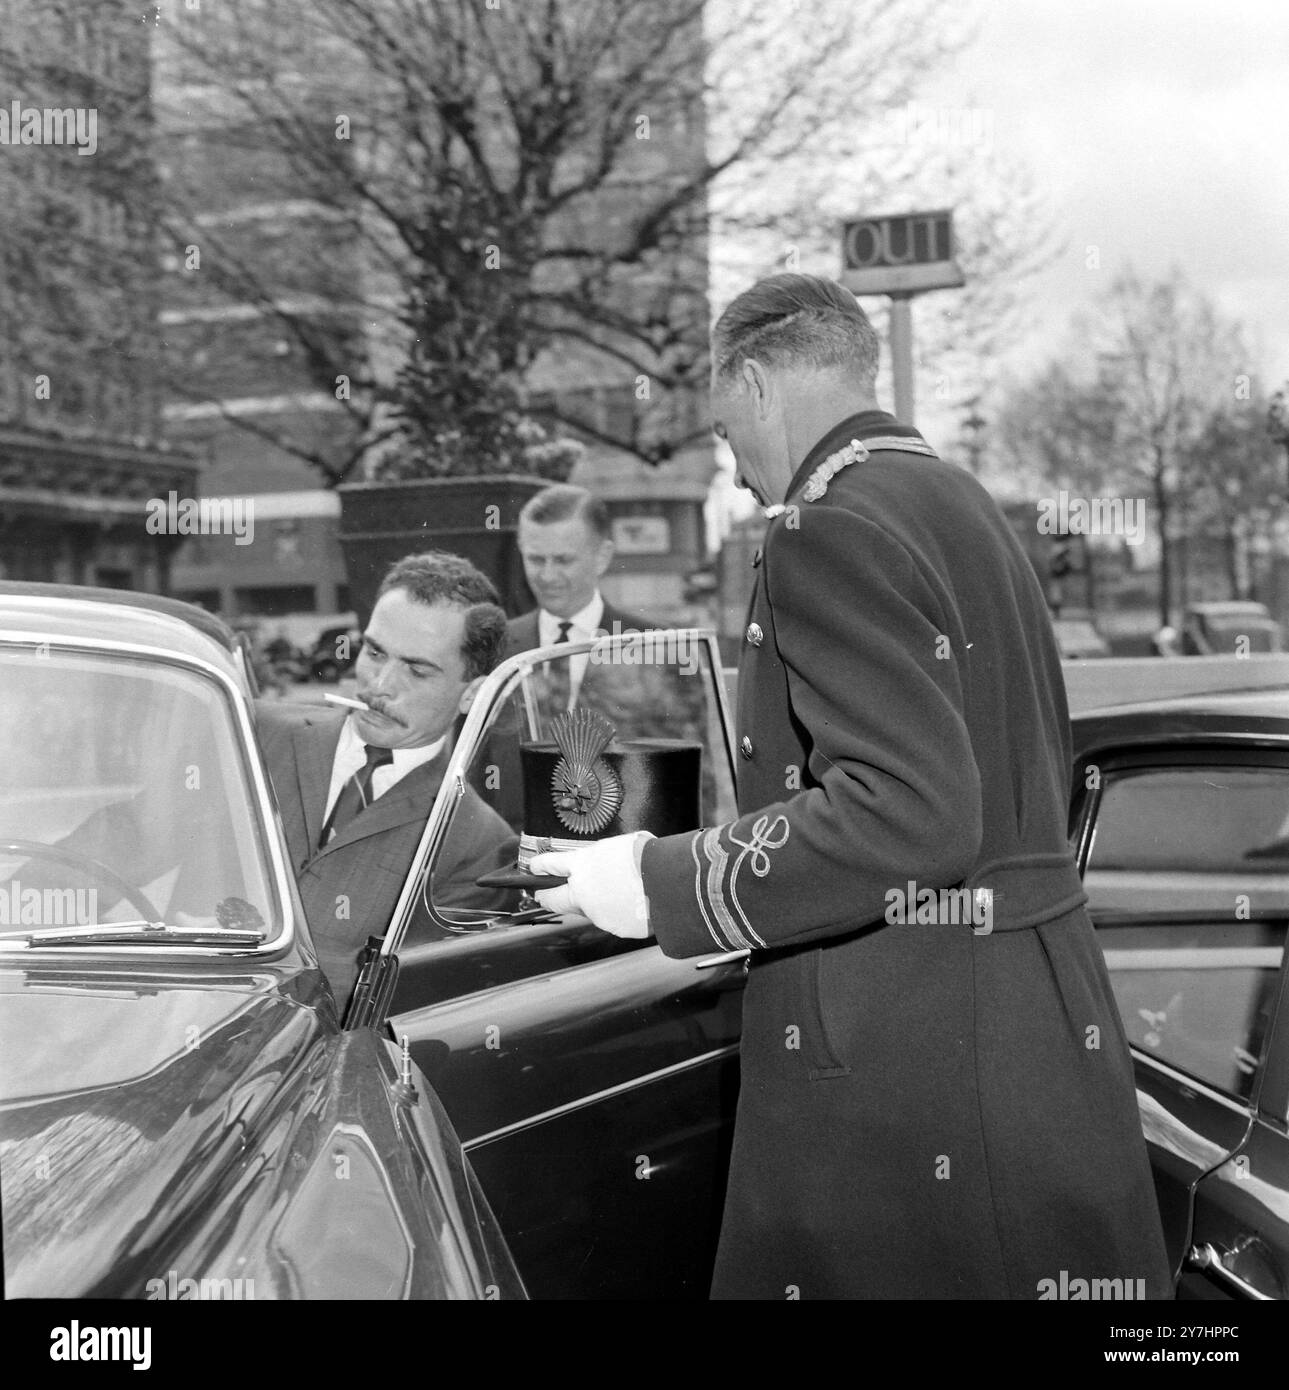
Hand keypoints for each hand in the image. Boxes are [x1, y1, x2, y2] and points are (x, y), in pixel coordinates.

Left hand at [529, 832, 654, 938]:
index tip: (534, 868)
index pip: (549, 865)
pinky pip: (610, 919)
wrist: (667, 882)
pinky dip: (616, 912)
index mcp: (582, 864)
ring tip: (616, 892)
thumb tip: (603, 859)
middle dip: (546, 896)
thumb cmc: (647, 857)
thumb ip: (603, 856)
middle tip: (543, 894)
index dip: (540, 867)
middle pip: (552, 898)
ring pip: (585, 910)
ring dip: (593, 902)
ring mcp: (596, 913)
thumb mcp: (620, 845)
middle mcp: (581, 892)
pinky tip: (632, 903)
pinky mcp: (613, 927)